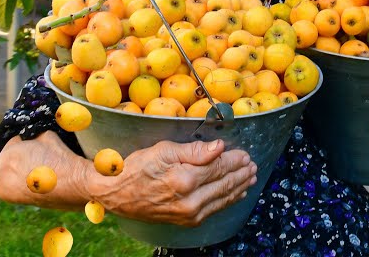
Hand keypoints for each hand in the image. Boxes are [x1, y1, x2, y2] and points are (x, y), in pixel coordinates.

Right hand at [87, 139, 257, 226]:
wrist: (116, 195)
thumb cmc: (136, 168)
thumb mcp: (162, 151)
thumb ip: (193, 150)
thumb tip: (219, 147)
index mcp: (184, 180)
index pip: (218, 166)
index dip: (234, 159)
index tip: (244, 153)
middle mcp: (190, 200)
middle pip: (224, 183)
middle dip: (241, 173)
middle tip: (252, 164)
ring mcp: (189, 214)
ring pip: (222, 198)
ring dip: (239, 186)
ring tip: (250, 176)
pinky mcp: (186, 221)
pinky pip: (214, 209)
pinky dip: (228, 200)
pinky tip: (236, 193)